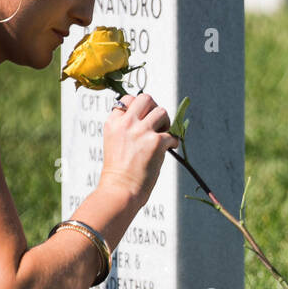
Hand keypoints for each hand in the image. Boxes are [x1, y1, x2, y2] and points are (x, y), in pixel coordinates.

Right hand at [98, 93, 179, 208]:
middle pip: (146, 98)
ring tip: (163, 136)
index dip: (139, 107)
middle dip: (154, 108)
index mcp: (113, 122)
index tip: (143, 119)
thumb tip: (147, 117)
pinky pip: (172, 135)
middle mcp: (127, 123)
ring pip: (162, 111)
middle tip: (157, 123)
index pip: (128, 100)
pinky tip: (169, 149)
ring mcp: (142, 131)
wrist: (120, 189)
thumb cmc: (118, 171)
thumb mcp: (114, 142)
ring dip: (166, 123)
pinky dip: (173, 142)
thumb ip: (126, 128)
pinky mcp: (156, 142)